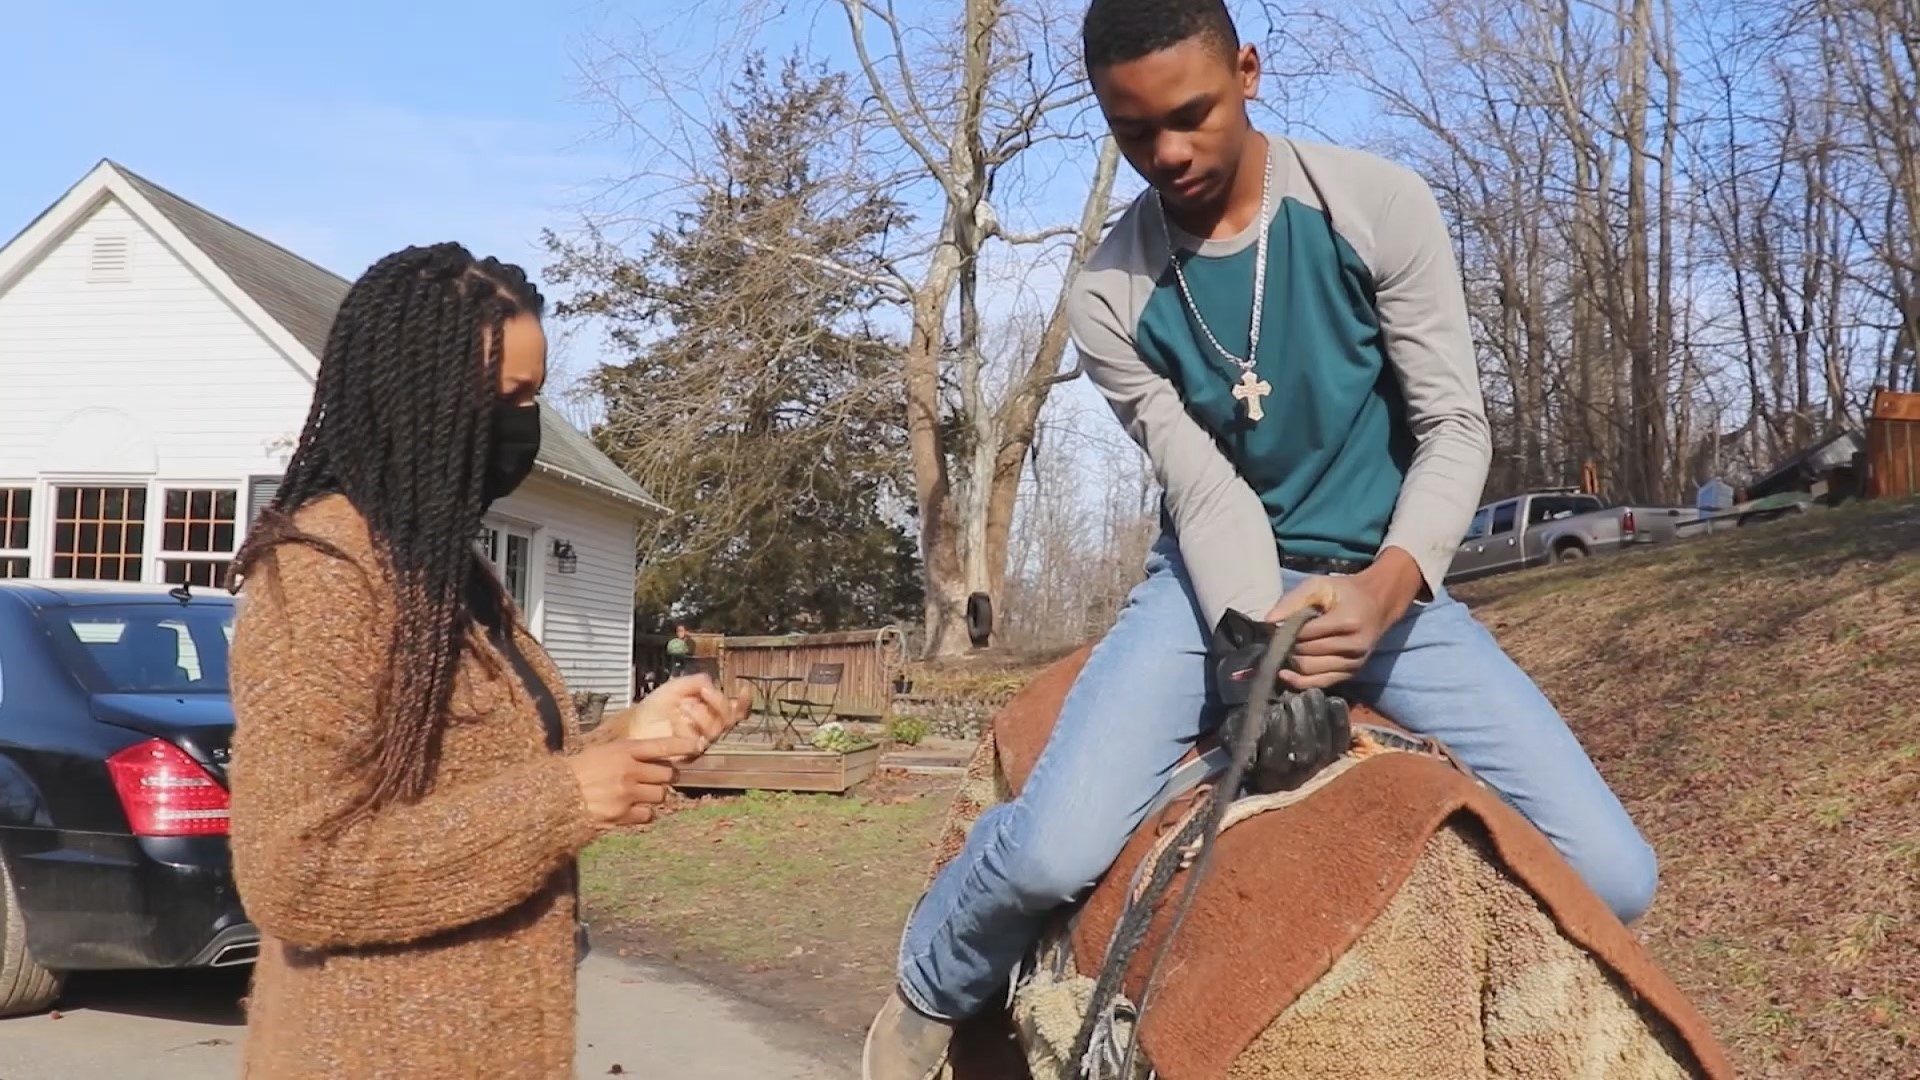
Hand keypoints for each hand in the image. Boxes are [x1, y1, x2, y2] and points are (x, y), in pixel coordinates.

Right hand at [568, 736, 706, 827]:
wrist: (554, 796)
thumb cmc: (575, 772)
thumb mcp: (600, 752)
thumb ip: (625, 754)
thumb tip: (652, 757)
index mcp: (622, 750)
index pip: (661, 745)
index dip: (682, 745)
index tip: (698, 745)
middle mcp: (629, 770)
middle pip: (667, 773)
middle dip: (664, 776)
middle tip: (654, 778)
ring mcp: (627, 793)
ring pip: (661, 794)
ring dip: (655, 795)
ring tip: (638, 794)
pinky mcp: (623, 814)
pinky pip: (648, 815)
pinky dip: (644, 814)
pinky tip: (631, 810)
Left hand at [612, 674, 747, 747]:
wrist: (634, 724)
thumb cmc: (655, 707)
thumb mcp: (675, 687)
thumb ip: (695, 682)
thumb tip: (711, 683)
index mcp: (710, 710)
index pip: (735, 709)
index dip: (744, 702)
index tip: (744, 689)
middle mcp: (709, 727)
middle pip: (729, 719)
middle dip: (719, 703)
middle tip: (704, 692)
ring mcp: (700, 741)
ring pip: (716, 730)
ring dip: (703, 715)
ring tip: (684, 706)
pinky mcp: (688, 754)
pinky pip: (698, 742)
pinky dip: (688, 729)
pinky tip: (676, 720)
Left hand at [1265, 549, 1423, 690]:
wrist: (1377, 603)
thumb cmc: (1345, 592)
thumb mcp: (1319, 585)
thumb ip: (1292, 600)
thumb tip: (1268, 621)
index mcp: (1349, 622)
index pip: (1307, 634)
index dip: (1286, 632)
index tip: (1274, 628)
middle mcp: (1355, 646)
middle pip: (1307, 653)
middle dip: (1287, 647)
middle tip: (1275, 640)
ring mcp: (1354, 663)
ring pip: (1311, 670)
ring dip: (1292, 663)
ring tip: (1282, 651)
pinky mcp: (1351, 673)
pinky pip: (1321, 683)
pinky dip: (1301, 680)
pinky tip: (1285, 674)